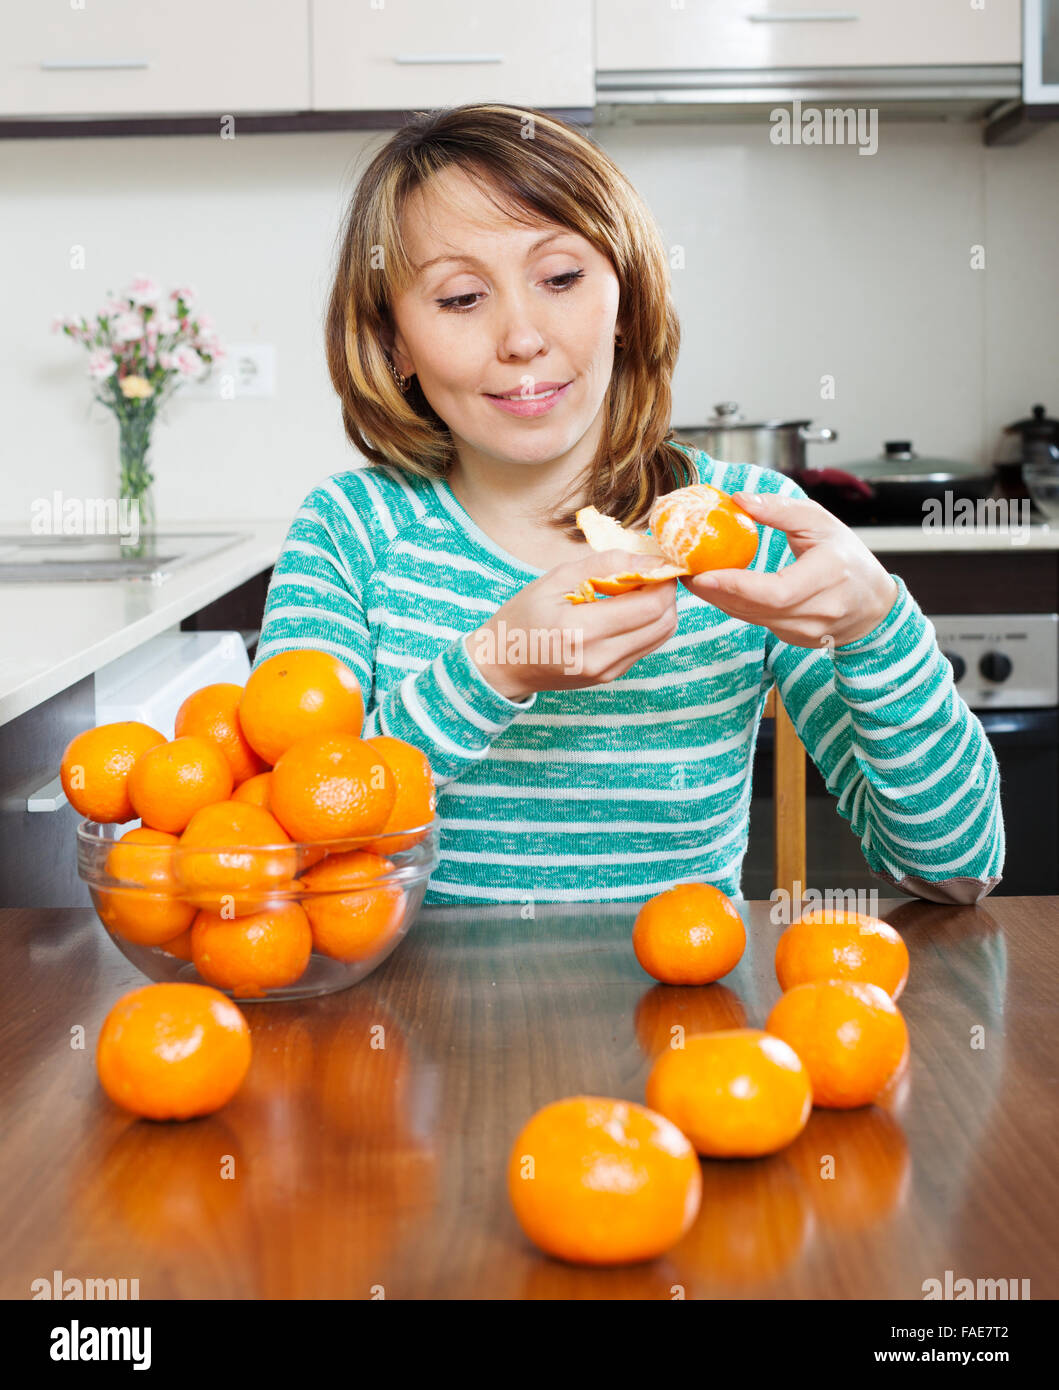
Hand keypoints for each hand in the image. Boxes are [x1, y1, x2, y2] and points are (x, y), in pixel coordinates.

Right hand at [467, 550, 679, 700]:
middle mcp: (600, 656)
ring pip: (661, 636)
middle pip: (664, 622)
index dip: (664, 579)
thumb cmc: (523, 617)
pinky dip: (648, 624)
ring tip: (640, 588)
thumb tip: (648, 558)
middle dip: (667, 592)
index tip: (658, 560)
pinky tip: (629, 609)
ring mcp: (609, 671)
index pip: (650, 605)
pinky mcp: (612, 676)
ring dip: (661, 608)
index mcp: (581, 630)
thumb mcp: (556, 579)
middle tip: (652, 571)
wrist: (503, 664)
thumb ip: (604, 565)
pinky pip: (647, 646)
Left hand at [680, 491, 898, 648]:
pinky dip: (734, 606)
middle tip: (686, 572)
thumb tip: (739, 500)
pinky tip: (717, 591)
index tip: (704, 574)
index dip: (737, 585)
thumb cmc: (847, 557)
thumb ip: (780, 510)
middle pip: (757, 608)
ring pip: (752, 618)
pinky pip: (757, 622)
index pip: (777, 591)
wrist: (873, 605)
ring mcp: (807, 630)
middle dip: (716, 592)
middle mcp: (819, 610)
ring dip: (720, 600)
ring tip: (695, 579)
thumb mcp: (820, 522)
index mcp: (829, 576)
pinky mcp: (795, 639)